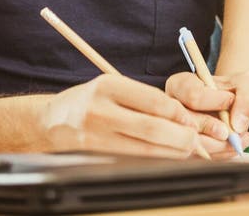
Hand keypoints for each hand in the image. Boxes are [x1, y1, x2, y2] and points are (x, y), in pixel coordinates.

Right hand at [40, 74, 200, 157]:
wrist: (53, 121)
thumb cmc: (91, 100)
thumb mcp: (113, 86)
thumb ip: (143, 98)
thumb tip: (182, 115)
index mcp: (109, 86)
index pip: (153, 100)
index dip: (177, 113)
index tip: (191, 120)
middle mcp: (101, 111)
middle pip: (151, 128)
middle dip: (180, 137)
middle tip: (196, 140)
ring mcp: (96, 137)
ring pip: (144, 150)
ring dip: (171, 152)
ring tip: (187, 150)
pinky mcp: (96, 157)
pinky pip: (132, 160)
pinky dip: (154, 160)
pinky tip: (166, 158)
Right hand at [166, 71, 248, 157]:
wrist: (232, 101)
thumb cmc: (235, 88)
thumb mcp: (245, 83)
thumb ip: (245, 99)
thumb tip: (238, 125)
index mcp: (180, 84)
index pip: (193, 95)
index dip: (214, 101)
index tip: (230, 100)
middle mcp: (173, 109)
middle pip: (189, 125)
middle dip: (214, 131)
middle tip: (235, 134)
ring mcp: (177, 131)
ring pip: (194, 145)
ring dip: (220, 146)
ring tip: (241, 140)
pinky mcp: (184, 148)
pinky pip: (200, 157)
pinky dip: (220, 154)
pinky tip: (234, 147)